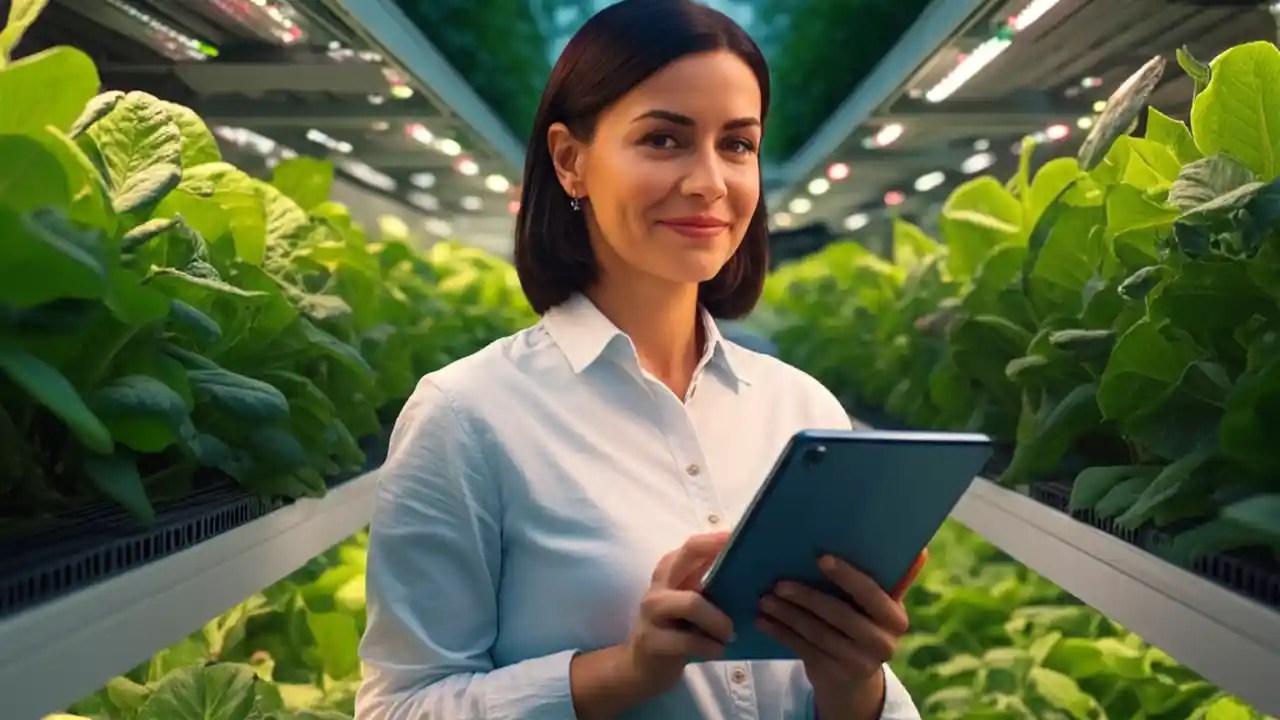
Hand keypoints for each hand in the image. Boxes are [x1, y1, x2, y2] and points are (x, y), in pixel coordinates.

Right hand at [621, 531, 735, 695]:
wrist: (645, 665)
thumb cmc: (677, 628)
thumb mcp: (693, 600)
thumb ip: (712, 582)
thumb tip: (751, 566)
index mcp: (670, 569)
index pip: (694, 544)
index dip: (720, 540)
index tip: (749, 542)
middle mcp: (659, 583)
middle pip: (688, 556)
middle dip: (722, 562)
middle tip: (749, 579)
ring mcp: (652, 611)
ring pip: (692, 603)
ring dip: (719, 620)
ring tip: (731, 634)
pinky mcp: (651, 641)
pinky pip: (689, 641)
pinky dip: (711, 646)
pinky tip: (719, 650)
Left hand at [755, 550, 926, 718]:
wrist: (854, 677)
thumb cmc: (863, 625)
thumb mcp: (878, 607)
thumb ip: (891, 579)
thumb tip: (920, 550)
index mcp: (896, 619)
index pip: (871, 593)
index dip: (847, 576)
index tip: (821, 558)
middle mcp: (883, 643)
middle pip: (840, 615)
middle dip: (807, 597)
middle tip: (778, 583)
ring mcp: (858, 663)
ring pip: (818, 633)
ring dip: (787, 615)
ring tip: (765, 599)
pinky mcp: (834, 675)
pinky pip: (803, 650)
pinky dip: (780, 633)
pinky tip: (762, 621)